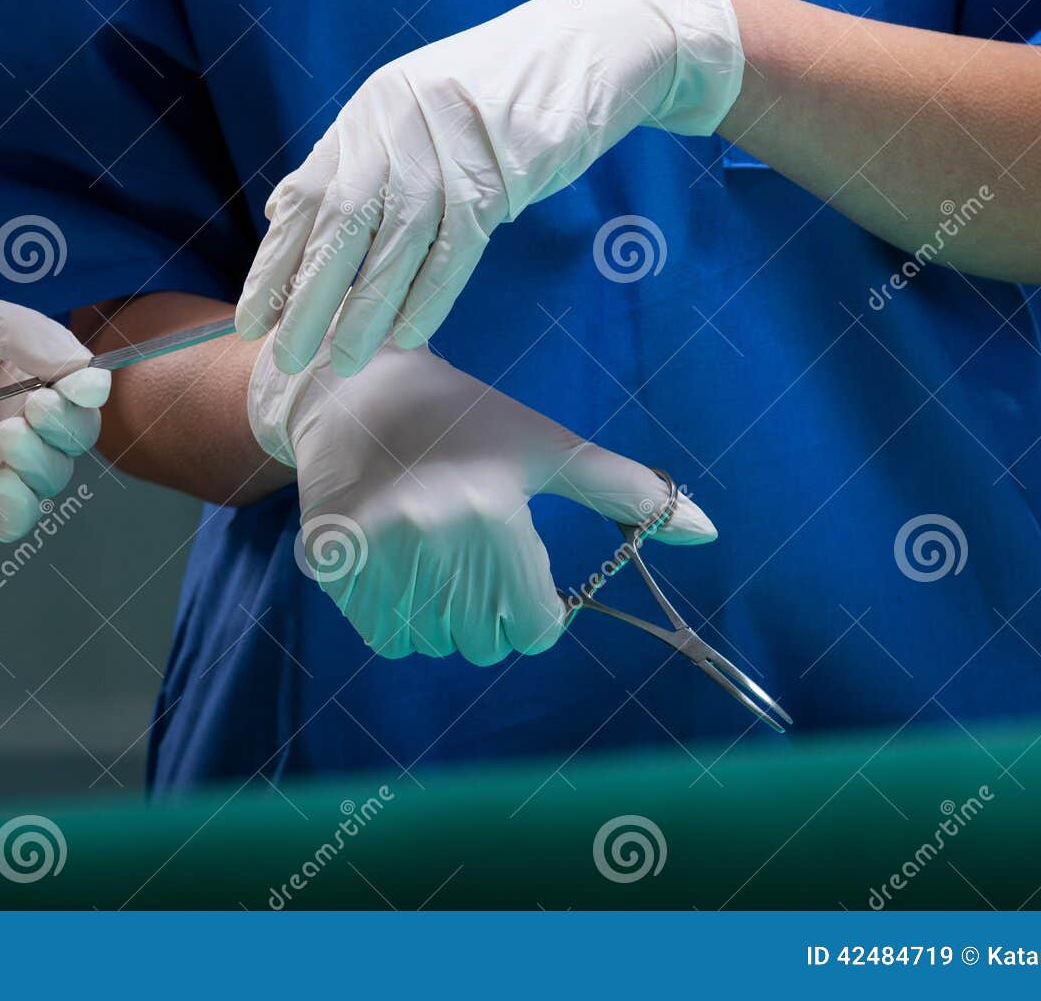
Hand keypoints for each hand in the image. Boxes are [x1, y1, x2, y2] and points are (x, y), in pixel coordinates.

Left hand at [236, 0, 742, 375]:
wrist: (591, 46)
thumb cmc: (499, 93)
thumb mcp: (413, 110)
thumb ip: (355, 159)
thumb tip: (287, 211)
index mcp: (371, 114)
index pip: (307, 196)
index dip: (276, 260)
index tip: (251, 315)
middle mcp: (398, 127)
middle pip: (340, 224)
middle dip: (306, 296)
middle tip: (281, 355)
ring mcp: (449, 149)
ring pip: (394, 243)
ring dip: (363, 309)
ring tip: (339, 361)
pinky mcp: (500, 171)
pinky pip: (455, 247)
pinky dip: (429, 294)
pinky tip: (408, 336)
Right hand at [249, 333, 716, 664]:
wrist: (357, 394)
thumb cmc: (469, 421)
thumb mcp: (551, 448)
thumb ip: (628, 492)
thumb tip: (708, 530)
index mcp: (493, 515)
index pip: (535, 628)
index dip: (536, 607)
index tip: (519, 564)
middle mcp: (431, 540)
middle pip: (484, 644)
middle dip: (490, 614)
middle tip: (474, 556)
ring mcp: (374, 557)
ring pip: (433, 646)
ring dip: (443, 617)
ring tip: (434, 555)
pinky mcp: (332, 568)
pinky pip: (384, 637)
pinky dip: (397, 615)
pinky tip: (397, 562)